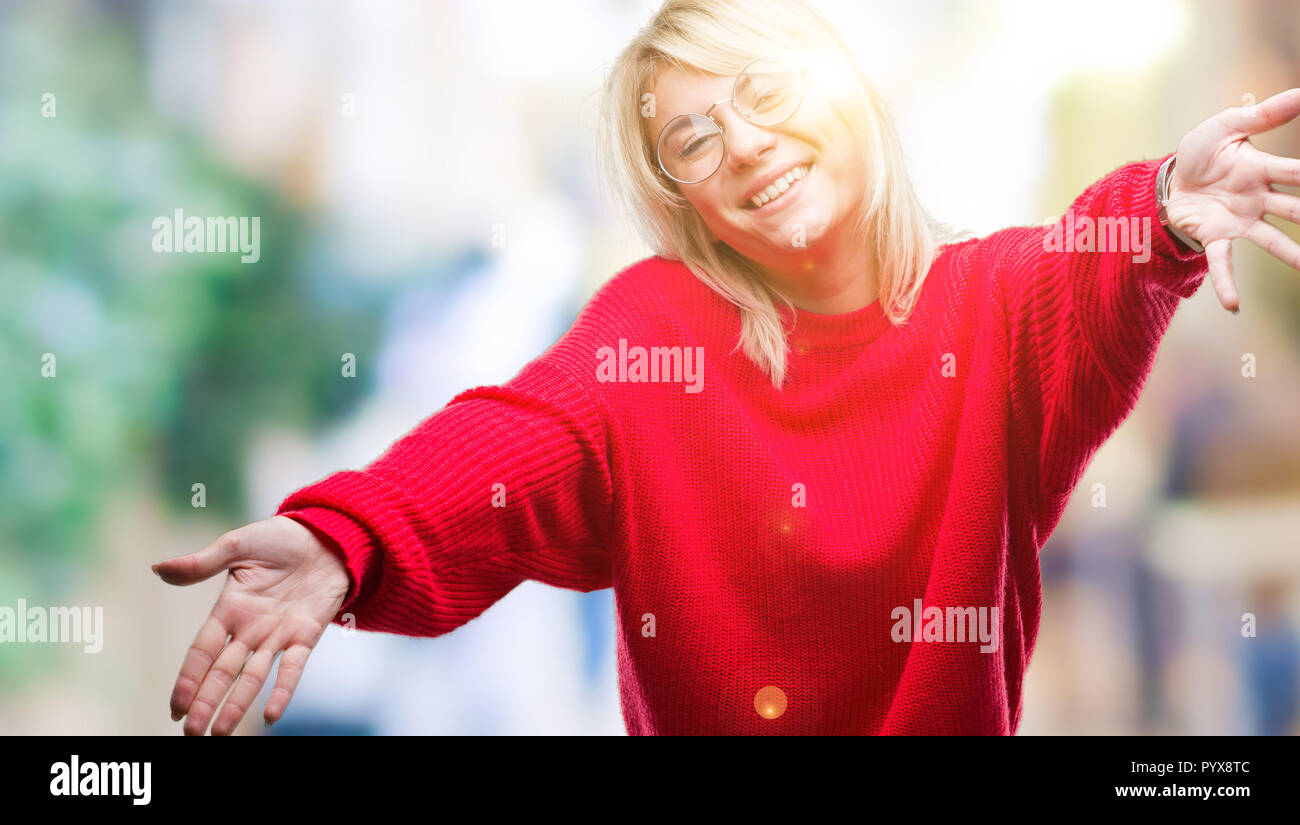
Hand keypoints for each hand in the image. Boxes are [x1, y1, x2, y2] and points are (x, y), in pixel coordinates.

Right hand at [154, 515, 349, 734]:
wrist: (327, 535)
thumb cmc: (280, 538)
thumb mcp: (237, 545)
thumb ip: (202, 563)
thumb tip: (158, 568)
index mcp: (229, 610)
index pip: (202, 651)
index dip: (188, 678)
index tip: (175, 707)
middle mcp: (250, 629)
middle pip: (223, 672)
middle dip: (206, 702)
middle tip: (192, 733)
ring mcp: (278, 635)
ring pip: (252, 677)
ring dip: (237, 705)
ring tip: (220, 733)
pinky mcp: (307, 635)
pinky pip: (293, 668)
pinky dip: (283, 690)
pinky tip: (272, 716)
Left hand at [1164, 87, 1299, 311]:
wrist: (1169, 179)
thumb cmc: (1203, 152)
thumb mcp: (1227, 126)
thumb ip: (1263, 115)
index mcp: (1263, 170)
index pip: (1298, 174)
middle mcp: (1257, 199)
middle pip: (1294, 210)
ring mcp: (1239, 221)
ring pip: (1271, 240)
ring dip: (1291, 255)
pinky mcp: (1215, 238)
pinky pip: (1223, 263)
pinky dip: (1227, 284)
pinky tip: (1234, 306)